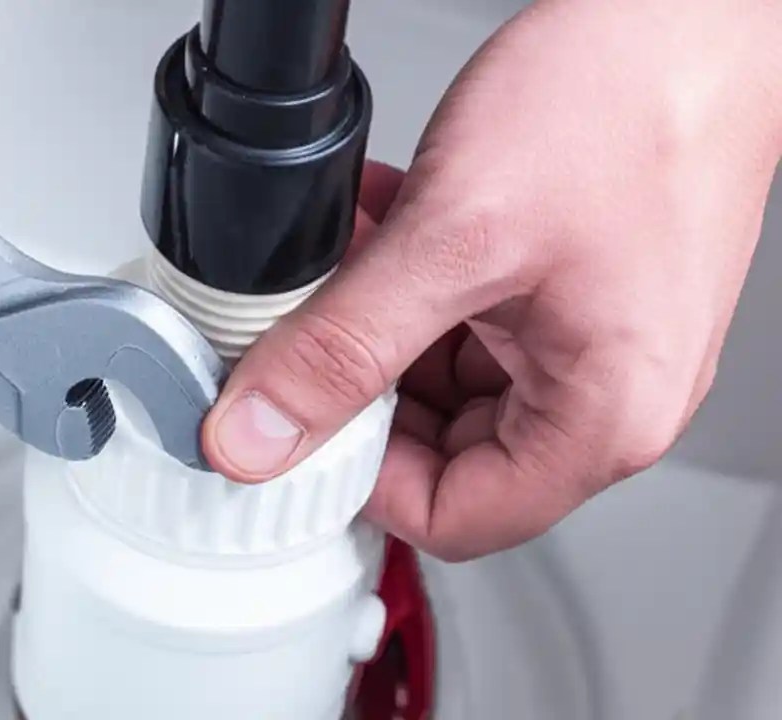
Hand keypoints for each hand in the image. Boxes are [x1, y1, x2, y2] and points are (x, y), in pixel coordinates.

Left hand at [202, 0, 781, 560]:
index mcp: (601, 417)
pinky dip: (407, 284)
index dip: (358, 482)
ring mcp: (585, 340)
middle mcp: (603, 394)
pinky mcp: (565, 290)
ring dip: (373, 326)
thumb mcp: (456, 238)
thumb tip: (262, 433)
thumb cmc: (632, 101)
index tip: (292, 431)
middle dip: (357, 390)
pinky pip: (463, 321)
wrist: (691, 9)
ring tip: (338, 260)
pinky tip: (376, 229)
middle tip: (297, 337)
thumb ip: (345, 345)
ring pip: (438, 380)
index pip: (453, 517)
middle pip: (441, 453)